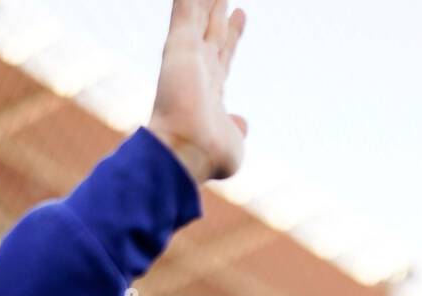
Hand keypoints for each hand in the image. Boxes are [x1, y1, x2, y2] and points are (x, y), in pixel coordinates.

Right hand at [148, 0, 247, 182]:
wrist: (185, 151)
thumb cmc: (208, 156)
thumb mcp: (234, 144)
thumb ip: (237, 130)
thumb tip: (242, 123)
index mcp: (210, 92)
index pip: (223, 56)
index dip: (232, 35)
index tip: (240, 14)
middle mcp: (198, 71)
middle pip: (212, 32)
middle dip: (218, 12)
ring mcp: (188, 56)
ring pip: (198, 15)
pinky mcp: (180, 45)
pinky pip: (185, 8)